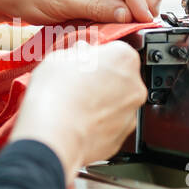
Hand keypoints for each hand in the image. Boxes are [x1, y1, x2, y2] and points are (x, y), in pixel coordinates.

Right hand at [9, 40, 146, 179]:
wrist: (53, 139)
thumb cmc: (56, 97)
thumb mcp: (58, 58)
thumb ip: (76, 53)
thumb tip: (80, 53)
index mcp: (123, 58)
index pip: (115, 50)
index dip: (96, 57)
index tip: (82, 62)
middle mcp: (134, 86)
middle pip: (120, 77)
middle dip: (101, 80)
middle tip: (75, 85)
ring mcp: (130, 115)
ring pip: (116, 103)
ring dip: (100, 103)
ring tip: (73, 106)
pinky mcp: (121, 138)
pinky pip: (111, 126)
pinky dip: (98, 124)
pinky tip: (77, 122)